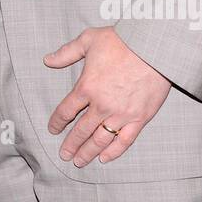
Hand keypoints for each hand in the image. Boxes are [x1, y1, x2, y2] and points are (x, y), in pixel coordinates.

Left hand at [43, 27, 171, 166]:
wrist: (153, 47)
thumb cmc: (121, 41)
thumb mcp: (88, 40)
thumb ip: (67, 52)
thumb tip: (47, 60)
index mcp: (86, 87)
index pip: (66, 111)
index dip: (57, 122)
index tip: (53, 130)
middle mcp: (101, 105)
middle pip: (81, 130)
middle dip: (71, 144)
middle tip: (64, 155)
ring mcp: (120, 114)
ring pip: (100, 140)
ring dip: (88, 152)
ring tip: (79, 161)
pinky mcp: (139, 118)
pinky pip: (124, 141)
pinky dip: (114, 152)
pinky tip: (104, 158)